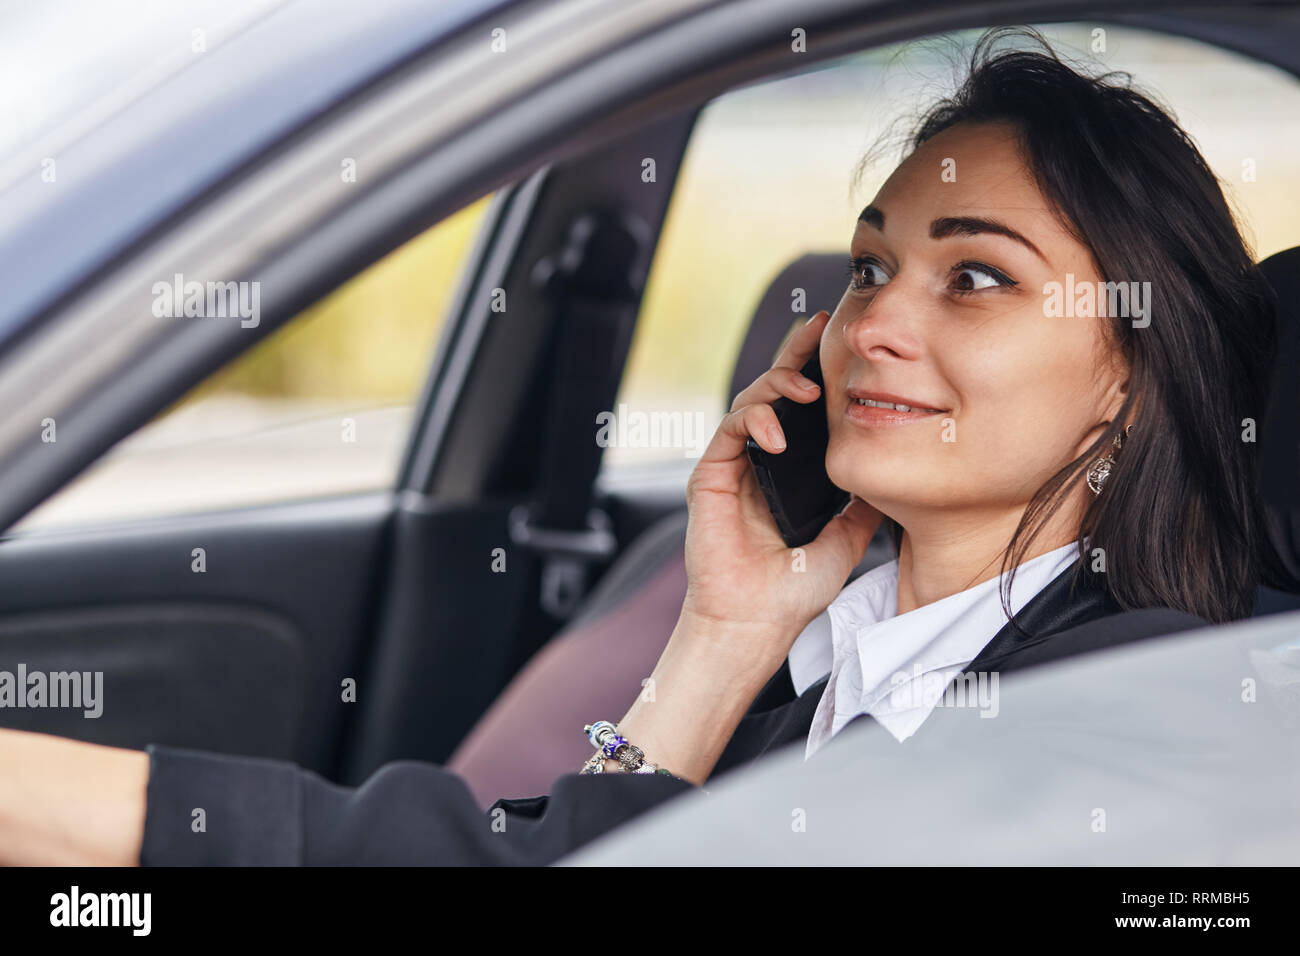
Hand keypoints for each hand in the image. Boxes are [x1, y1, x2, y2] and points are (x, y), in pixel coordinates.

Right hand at [680, 309, 882, 672]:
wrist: (756, 622)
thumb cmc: (792, 590)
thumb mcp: (846, 537)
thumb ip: (863, 503)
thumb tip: (892, 472)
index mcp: (789, 472)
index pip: (802, 411)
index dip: (815, 374)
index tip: (837, 344)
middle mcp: (759, 462)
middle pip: (773, 393)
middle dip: (793, 357)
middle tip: (816, 330)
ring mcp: (733, 467)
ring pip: (750, 402)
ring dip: (776, 385)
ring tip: (805, 391)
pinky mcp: (710, 476)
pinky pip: (729, 430)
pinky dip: (753, 420)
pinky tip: (777, 430)